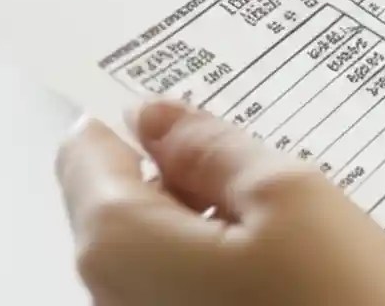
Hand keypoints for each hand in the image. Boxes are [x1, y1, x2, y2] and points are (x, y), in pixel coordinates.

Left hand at [55, 101, 384, 305]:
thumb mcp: (288, 197)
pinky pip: (191, 283)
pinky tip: (297, 263)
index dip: (139, 112)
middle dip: (190, 168)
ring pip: (166, 241)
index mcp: (120, 246)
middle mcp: (114, 298)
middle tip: (267, 159)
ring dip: (220, 215)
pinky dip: (233, 259)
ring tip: (295, 217)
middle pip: (127, 196)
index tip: (192, 98)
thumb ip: (213, 148)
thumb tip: (161, 118)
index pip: (88, 147)